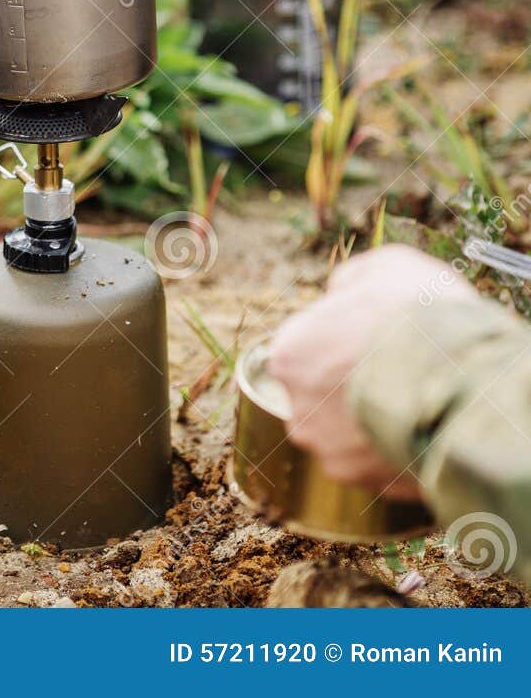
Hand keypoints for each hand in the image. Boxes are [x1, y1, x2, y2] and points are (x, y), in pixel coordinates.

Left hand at [268, 246, 453, 500]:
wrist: (463, 379)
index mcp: (290, 356)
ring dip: (376, 422)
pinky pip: (382, 465)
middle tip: (399, 371)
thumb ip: (352, 282)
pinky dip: (400, 450)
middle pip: (324, 396)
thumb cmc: (421, 317)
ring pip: (351, 436)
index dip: (344, 342)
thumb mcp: (386, 268)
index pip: (307, 349)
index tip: (375, 340)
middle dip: (354, 387)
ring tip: (417, 402)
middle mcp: (299, 410)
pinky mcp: (371, 485)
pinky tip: (426, 429)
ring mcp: (334, 453)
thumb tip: (342, 291)